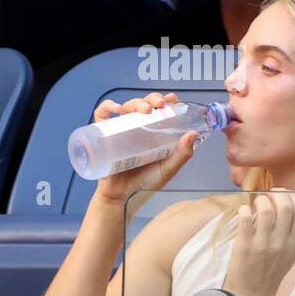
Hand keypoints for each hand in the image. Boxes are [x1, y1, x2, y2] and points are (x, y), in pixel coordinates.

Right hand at [92, 92, 198, 206]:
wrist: (123, 196)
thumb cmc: (144, 183)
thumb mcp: (167, 169)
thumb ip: (182, 154)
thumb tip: (193, 133)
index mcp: (153, 133)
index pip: (159, 109)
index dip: (165, 100)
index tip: (173, 99)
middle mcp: (136, 128)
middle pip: (143, 104)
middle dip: (152, 98)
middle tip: (160, 104)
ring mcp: (119, 131)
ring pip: (126, 107)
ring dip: (136, 102)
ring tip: (145, 109)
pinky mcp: (103, 135)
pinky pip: (101, 115)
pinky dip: (107, 107)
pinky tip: (116, 108)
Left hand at [221, 189, 294, 295]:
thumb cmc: (269, 274)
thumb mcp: (288, 256)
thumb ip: (289, 236)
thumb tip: (283, 209)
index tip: (285, 194)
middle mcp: (281, 243)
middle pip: (286, 208)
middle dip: (278, 195)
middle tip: (268, 193)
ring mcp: (263, 244)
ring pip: (266, 210)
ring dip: (260, 200)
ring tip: (255, 202)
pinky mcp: (244, 246)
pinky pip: (246, 220)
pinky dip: (245, 209)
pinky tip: (243, 210)